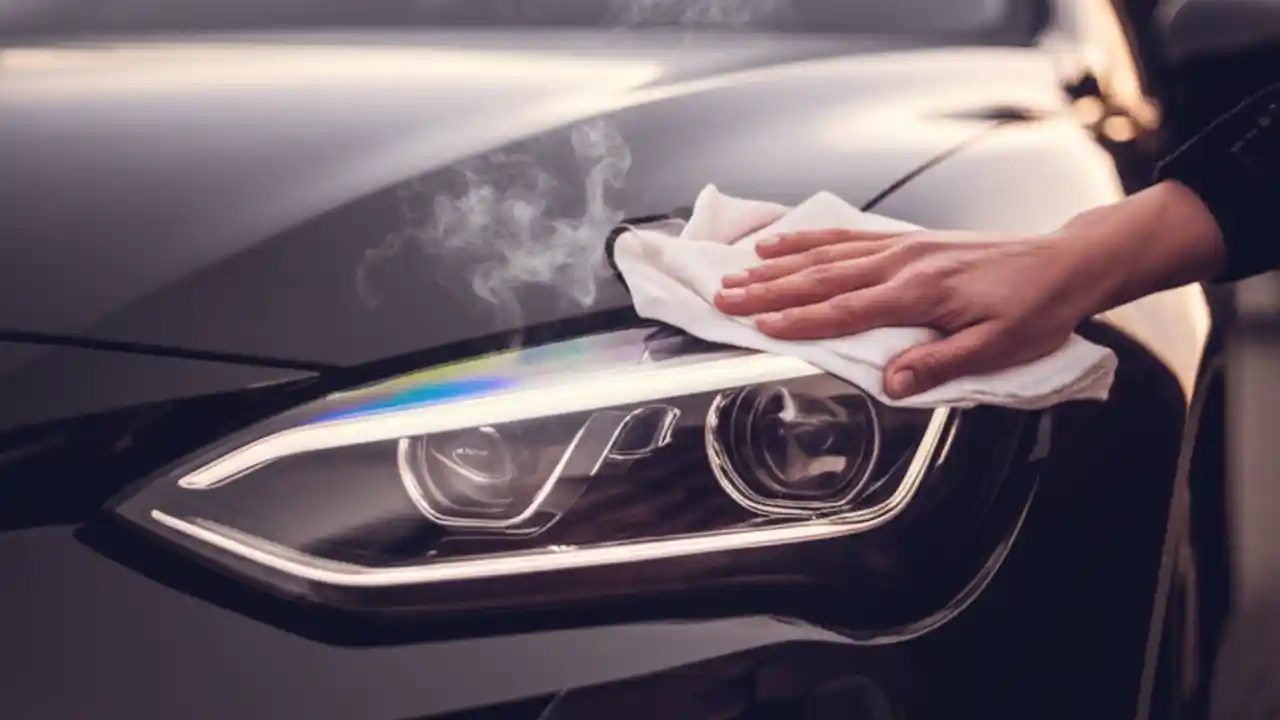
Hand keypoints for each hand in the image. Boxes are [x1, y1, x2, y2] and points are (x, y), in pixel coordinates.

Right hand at [712, 181, 1225, 398]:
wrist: (1062, 264)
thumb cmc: (1033, 308)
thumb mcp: (997, 348)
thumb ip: (940, 364)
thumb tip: (892, 383)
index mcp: (919, 293)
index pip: (844, 310)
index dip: (797, 321)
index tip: (756, 326)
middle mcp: (901, 264)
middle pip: (820, 278)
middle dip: (767, 290)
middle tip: (724, 297)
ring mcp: (899, 247)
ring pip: (824, 255)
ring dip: (776, 266)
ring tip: (736, 272)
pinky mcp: (904, 240)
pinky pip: (845, 236)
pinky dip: (807, 239)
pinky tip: (780, 243)